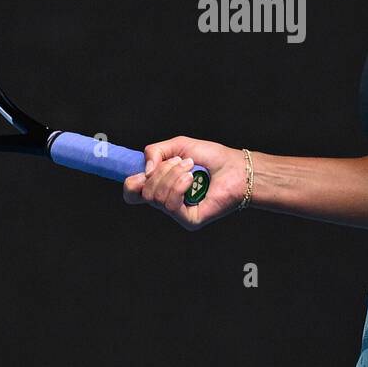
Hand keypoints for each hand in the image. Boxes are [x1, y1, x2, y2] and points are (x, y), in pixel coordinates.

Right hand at [122, 136, 245, 230]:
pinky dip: (179, 185)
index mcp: (160, 185)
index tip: (148, 171)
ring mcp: (177, 212)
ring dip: (173, 175)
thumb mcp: (177, 146)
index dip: (133, 183)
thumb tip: (145, 172)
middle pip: (143, 193)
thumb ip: (154, 152)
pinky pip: (170, 205)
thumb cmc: (211, 158)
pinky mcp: (189, 220)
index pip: (132, 194)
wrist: (235, 167)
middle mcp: (166, 201)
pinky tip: (192, 179)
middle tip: (181, 163)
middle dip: (160, 172)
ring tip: (190, 169)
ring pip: (156, 197)